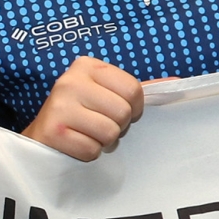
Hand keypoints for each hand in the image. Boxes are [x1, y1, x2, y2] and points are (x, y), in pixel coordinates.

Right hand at [23, 57, 144, 161]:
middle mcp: (70, 81)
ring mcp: (60, 106)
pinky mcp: (53, 131)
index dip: (133, 108)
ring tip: (88, 133)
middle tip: (99, 124)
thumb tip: (176, 82)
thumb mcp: (104, 93)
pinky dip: (88, 152)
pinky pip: (92, 149)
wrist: (42, 136)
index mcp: (86, 66)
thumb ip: (134, 89)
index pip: (133, 89)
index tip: (117, 111)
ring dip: (103, 141)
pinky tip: (76, 143)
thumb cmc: (79, 113)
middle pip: (123, 112)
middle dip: (117, 126)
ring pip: (109, 133)